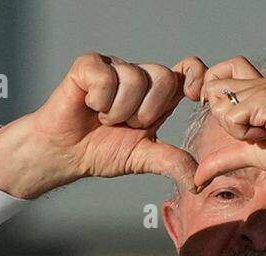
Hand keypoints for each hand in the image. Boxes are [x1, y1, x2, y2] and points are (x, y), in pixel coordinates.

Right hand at [0, 52, 206, 197]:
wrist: (66, 154)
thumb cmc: (103, 151)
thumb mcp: (144, 159)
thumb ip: (173, 163)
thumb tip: (198, 181)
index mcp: (159, 96)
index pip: (189, 69)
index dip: (195, 75)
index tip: (193, 96)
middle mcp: (140, 77)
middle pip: (164, 76)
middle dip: (146, 112)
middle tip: (127, 125)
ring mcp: (115, 67)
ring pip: (135, 79)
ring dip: (119, 111)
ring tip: (105, 119)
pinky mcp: (90, 65)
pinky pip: (106, 77)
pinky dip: (99, 101)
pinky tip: (90, 105)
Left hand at [195, 56, 265, 213]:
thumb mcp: (249, 155)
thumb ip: (223, 159)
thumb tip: (196, 178)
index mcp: (258, 87)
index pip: (220, 71)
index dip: (212, 89)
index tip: (224, 115)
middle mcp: (261, 81)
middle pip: (214, 87)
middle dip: (222, 115)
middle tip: (250, 131)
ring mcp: (265, 88)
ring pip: (221, 103)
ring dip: (236, 129)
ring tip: (263, 134)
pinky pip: (233, 116)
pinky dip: (244, 133)